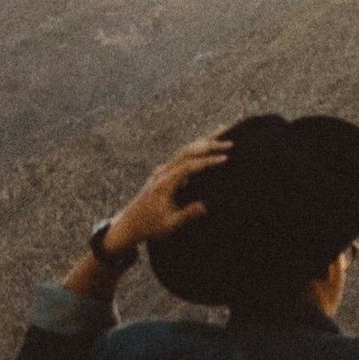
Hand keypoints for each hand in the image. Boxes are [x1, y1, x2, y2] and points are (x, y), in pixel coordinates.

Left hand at [108, 135, 232, 255]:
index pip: (189, 166)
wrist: (128, 225)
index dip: (208, 161)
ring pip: (185, 150)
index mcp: (164, 183)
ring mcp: (162, 171)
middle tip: (230, 142)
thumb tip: (205, 207)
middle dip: (210, 145)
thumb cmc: (149, 227)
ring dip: (203, 141)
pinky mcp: (163, 173)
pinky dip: (196, 149)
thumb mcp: (169, 225)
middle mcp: (162, 173)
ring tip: (222, 132)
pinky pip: (182, 156)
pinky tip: (206, 145)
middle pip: (188, 152)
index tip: (225, 157)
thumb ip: (186, 215)